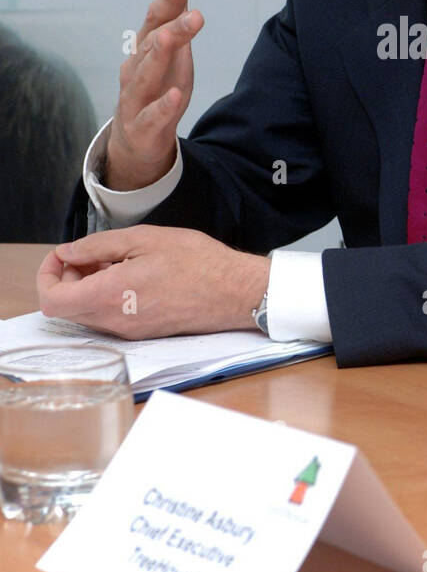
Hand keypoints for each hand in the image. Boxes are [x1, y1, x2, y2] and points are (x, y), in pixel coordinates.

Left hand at [37, 226, 270, 338]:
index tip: (62, 256)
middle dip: (68, 279)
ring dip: (87, 288)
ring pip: (87, 313)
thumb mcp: (144, 239)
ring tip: (114, 261)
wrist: (234, 292)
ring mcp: (129, 331)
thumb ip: (98, 246)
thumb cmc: (197, 262)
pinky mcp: (143, 333)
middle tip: (89, 255)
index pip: (52, 300)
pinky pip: (109, 318)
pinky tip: (130, 275)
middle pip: (66, 308)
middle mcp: (114, 321)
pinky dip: (106, 297)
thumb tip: (68, 253)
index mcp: (110, 296)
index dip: (47, 275)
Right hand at [105, 0, 202, 190]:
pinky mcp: (143, 125)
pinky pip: (153, 114)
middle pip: (155, 34)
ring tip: (174, 35)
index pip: (163, 4)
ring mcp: (138, 94)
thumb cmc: (157, 87)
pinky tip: (174, 95)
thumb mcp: (174, 48)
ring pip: (149, 70)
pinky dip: (163, 105)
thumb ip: (177, 9)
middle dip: (171, 14)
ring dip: (162, 51)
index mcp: (150, 41)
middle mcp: (140, 62)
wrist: (134, 144)